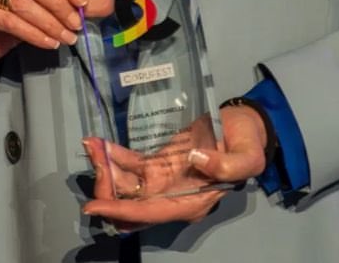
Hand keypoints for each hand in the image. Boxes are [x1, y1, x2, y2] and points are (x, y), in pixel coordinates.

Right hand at [0, 0, 112, 106]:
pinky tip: (50, 43)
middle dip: (59, 3)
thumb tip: (110, 2)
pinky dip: (34, 33)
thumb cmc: (13, 12)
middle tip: (76, 24)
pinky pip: (9, 21)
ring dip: (50, 22)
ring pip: (21, 1)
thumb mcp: (46, 1)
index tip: (84, 2)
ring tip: (67, 37)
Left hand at [80, 103, 267, 230]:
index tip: (95, 205)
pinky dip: (112, 156)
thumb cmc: (246, 144)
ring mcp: (164, 179)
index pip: (151, 212)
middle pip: (131, 202)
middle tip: (95, 157)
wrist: (244, 128)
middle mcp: (173, 195)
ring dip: (105, 169)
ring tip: (91, 145)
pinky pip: (130, 165)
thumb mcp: (248, 156)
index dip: (122, 210)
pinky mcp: (159, 163)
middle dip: (107, 187)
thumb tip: (197, 159)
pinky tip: (97, 143)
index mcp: (192, 201)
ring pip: (126, 184)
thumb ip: (227, 165)